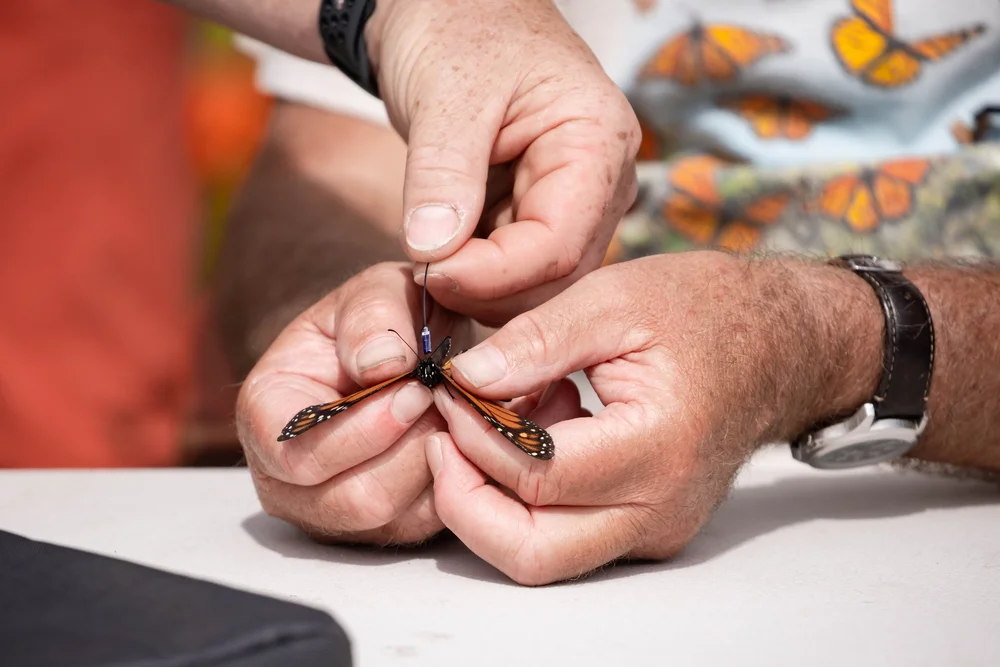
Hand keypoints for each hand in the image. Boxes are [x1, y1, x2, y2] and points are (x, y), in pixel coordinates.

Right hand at [235, 263, 473, 544]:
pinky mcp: (386, 528)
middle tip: (444, 399)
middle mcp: (287, 480)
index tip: (416, 387)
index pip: (299, 456)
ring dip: (436, 461)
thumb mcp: (376, 292)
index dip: (363, 428)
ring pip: (396, 517)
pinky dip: (452, 479)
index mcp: (265, 416)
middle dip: (411, 446)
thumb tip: (382, 365)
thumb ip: (374, 317)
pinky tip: (458, 436)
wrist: (407, 350)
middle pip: (356, 498)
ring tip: (451, 412)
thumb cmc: (381, 320)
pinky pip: (428, 521)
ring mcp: (334, 513)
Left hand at [364, 0, 639, 324]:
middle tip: (422, 277)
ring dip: (481, 288)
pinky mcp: (541, 215)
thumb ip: (441, 174)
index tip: (431, 273)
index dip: (494, 274)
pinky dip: (475, 276)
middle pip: (558, 275)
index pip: (559, 243)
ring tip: (426, 264)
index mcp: (598, 141)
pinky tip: (440, 259)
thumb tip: (432, 252)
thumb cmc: (460, 31)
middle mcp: (601, 181)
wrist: (450, 14)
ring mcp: (575, 203)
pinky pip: (515, 269)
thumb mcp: (446, 95)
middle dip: (489, 289)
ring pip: (538, 283)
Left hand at [423, 251, 882, 583]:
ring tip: (496, 420)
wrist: (778, 346)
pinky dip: (527, 493)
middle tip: (444, 437)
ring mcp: (654, 527)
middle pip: (530, 553)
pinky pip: (565, 532)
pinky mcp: (645, 527)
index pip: (534, 474)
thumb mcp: (614, 298)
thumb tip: (465, 380)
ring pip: (541, 554)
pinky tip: (533, 429)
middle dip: (463, 502)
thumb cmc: (704, 312)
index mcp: (657, 445)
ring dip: (492, 498)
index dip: (473, 435)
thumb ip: (535, 341)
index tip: (449, 391)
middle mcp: (659, 507)